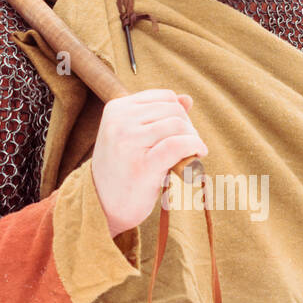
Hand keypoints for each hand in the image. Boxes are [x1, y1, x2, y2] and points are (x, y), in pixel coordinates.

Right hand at [91, 88, 207, 236]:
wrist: (104, 205)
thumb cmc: (123, 169)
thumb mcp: (134, 136)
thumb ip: (158, 116)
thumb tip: (188, 99)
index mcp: (116, 108)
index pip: (164, 97)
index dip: (181, 113)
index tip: (182, 132)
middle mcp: (119, 121)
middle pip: (173, 110)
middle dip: (188, 127)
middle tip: (190, 146)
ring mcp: (129, 142)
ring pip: (178, 125)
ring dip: (193, 138)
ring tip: (193, 153)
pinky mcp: (142, 165)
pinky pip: (178, 145)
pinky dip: (194, 147)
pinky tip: (198, 155)